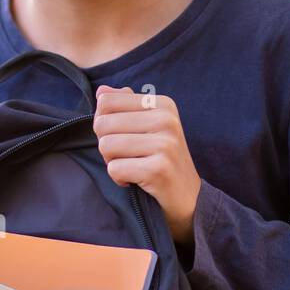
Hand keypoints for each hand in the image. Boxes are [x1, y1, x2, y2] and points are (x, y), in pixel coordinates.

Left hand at [93, 84, 201, 248]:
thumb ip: (124, 106)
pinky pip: (114, 169)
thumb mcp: (147, 127)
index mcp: (161, 104)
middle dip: (106, 145)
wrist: (188, 198)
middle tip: (127, 157)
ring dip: (112, 162)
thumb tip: (101, 91)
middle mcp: (166, 119)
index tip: (123, 137)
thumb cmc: (161, 160)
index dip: (104, 124)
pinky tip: (136, 180)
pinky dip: (119, 179)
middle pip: (102, 124)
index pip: (105, 101)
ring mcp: (165, 144)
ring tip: (132, 167)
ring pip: (105, 146)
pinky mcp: (159, 168)